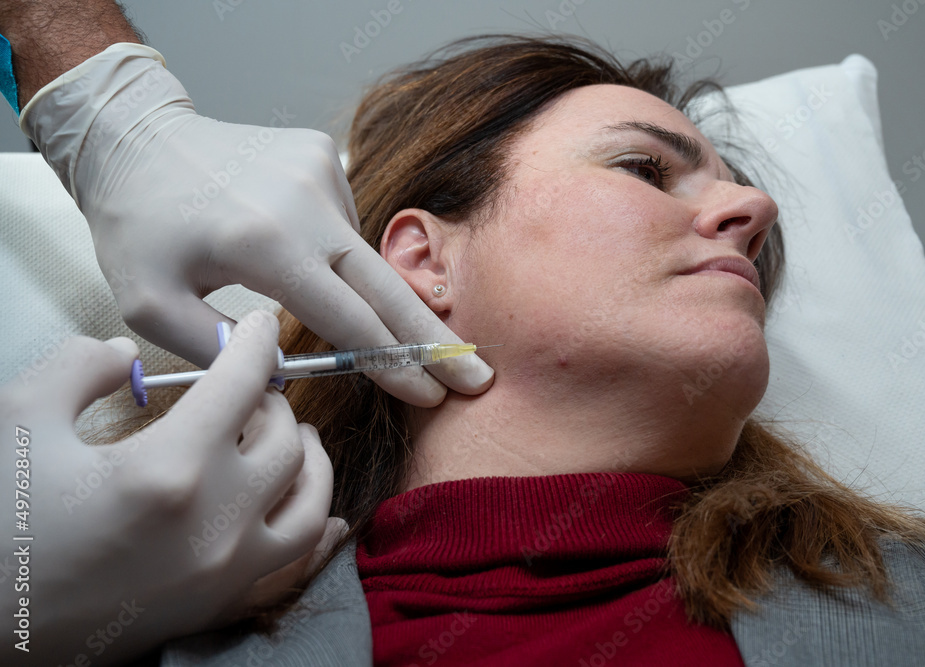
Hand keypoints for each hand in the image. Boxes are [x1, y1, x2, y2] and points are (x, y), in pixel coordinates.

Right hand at [0, 310, 338, 665]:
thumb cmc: (2, 525)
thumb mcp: (20, 423)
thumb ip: (78, 369)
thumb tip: (126, 355)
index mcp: (168, 469)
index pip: (242, 386)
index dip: (257, 346)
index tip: (263, 327)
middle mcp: (214, 522)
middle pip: (284, 442)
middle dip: (274, 404)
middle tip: (252, 393)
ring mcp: (224, 570)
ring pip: (310, 501)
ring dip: (308, 460)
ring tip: (290, 438)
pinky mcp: (220, 604)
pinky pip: (296, 562)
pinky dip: (317, 526)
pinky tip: (316, 507)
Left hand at [19, 43, 493, 407]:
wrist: (134, 138)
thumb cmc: (136, 225)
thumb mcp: (149, 305)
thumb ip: (221, 352)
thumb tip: (285, 376)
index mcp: (264, 244)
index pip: (349, 320)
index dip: (394, 364)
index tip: (429, 396)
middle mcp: (306, 203)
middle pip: (388, 288)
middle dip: (435, 341)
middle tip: (478, 378)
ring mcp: (320, 170)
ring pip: (362, 257)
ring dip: (359, 292)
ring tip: (303, 289)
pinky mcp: (322, 153)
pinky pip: (345, 222)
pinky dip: (333, 251)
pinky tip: (296, 248)